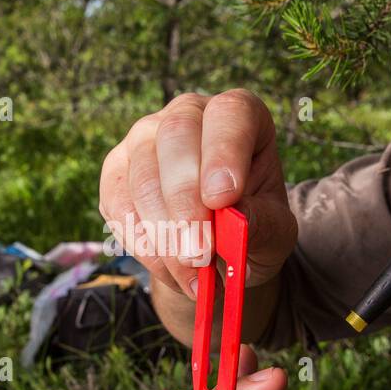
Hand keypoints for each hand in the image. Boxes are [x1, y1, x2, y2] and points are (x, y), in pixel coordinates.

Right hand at [99, 90, 298, 300]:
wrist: (219, 247)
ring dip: (164, 234)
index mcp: (239, 114)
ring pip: (142, 176)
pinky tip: (170, 270)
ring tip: (191, 277)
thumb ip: (262, 223)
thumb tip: (234, 219)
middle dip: (185, 200)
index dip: (223, 152)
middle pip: (176, 136)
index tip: (223, 199)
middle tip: (199, 253)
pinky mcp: (116, 172)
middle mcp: (188, 114)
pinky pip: (117, 204)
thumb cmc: (253, 225)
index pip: (229, 113)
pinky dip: (142, 245)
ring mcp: (144, 139)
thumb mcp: (274, 230)